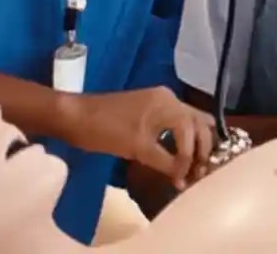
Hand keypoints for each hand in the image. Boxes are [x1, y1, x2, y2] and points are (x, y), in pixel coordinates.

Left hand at [65, 87, 214, 190]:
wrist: (75, 117)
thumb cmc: (106, 130)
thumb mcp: (138, 148)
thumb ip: (165, 162)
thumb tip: (183, 179)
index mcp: (168, 104)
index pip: (192, 132)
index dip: (191, 157)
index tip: (184, 179)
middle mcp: (169, 98)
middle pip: (198, 122)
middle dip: (201, 148)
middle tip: (199, 172)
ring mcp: (159, 101)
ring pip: (189, 122)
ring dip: (194, 143)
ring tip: (194, 166)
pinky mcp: (150, 108)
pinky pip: (176, 123)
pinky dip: (181, 139)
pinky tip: (179, 155)